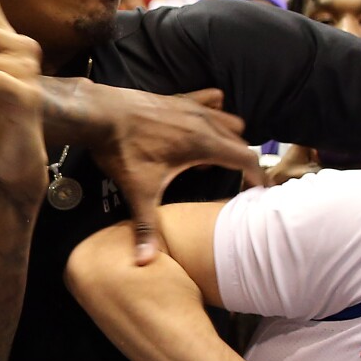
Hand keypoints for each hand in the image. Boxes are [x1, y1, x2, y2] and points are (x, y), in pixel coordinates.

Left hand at [91, 88, 262, 263]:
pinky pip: (208, 101)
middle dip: (242, 163)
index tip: (261, 191)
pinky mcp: (178, 99)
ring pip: (227, 120)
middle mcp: (204, 121)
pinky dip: (212, 113)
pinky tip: (197, 128)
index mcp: (203, 143)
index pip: (246, 158)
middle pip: (239, 142)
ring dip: (227, 139)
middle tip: (235, 183)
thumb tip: (145, 261)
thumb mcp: (138, 191)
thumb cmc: (122, 150)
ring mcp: (192, 107)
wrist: (99, 113)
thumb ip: (146, 226)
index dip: (258, 175)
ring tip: (209, 160)